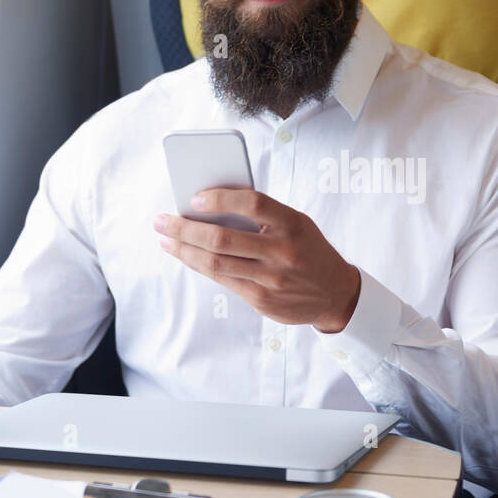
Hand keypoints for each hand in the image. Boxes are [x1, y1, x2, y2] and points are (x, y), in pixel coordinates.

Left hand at [154, 189, 360, 332]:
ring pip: (216, 263)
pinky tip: (185, 256)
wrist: (335, 293)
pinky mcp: (262, 299)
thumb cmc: (307, 249)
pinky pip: (222, 280)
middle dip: (185, 228)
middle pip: (223, 239)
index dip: (221, 199)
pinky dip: (198, 265)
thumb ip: (262, 216)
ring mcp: (272, 279)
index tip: (195, 197)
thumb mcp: (296, 224)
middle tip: (162, 220)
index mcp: (293, 223)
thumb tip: (209, 207)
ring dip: (183, 250)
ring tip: (165, 239)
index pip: (253, 204)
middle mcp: (283, 252)